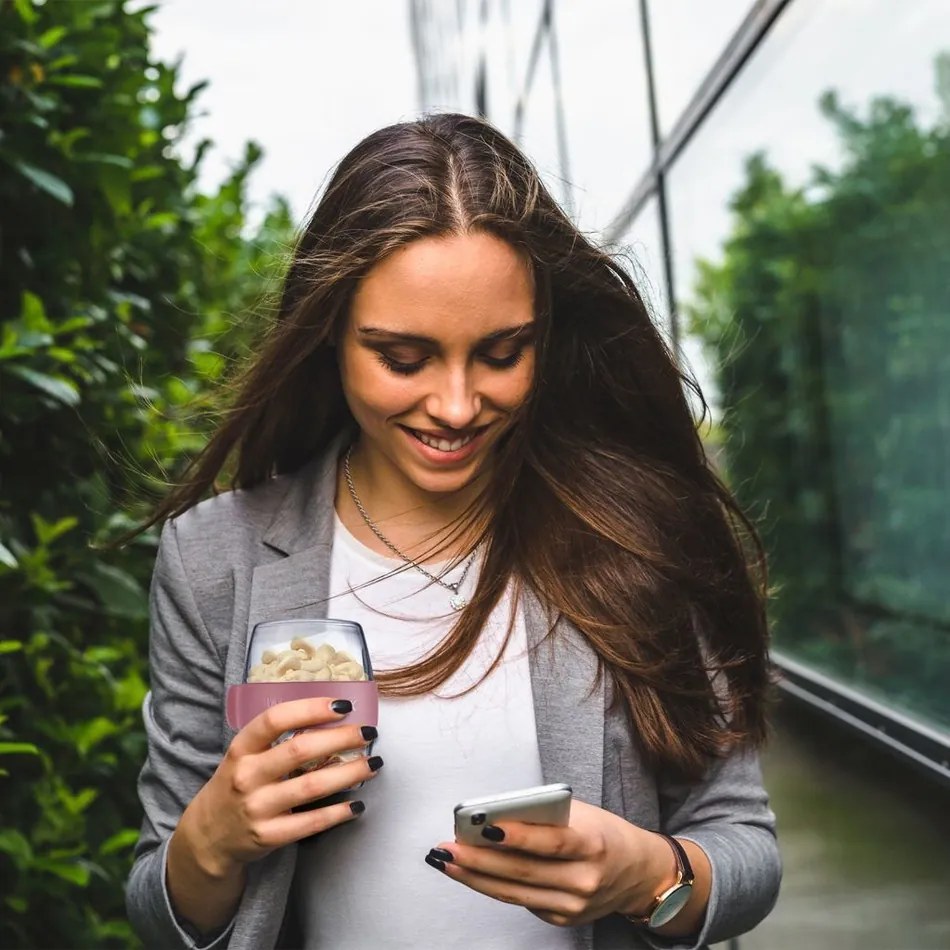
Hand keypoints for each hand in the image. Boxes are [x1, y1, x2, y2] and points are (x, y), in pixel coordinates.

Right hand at [179, 697, 382, 876]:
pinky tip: (357, 804)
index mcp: (242, 748)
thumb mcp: (246, 755)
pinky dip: (338, 813)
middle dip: (341, 738)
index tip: (342, 705)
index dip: (311, 708)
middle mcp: (247, 776)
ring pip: (312, 786)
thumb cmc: (238, 783)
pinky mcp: (268, 836)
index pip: (275, 719)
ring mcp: (257, 808)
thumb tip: (330, 715)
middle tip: (368, 732)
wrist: (208, 836)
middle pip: (300, 750)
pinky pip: (311, 822)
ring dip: (349, 773)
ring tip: (373, 763)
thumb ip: (277, 737)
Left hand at [426, 799, 672, 927]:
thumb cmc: (603, 832)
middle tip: (447, 846)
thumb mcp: (582, 814)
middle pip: (523, 871)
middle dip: (478, 859)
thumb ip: (544, 815)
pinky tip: (471, 873)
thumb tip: (494, 815)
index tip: (485, 825)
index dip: (518, 834)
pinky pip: (521, 901)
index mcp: (594, 845)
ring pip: (514, 892)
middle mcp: (585, 880)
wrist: (638, 872)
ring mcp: (574, 905)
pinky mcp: (562, 919)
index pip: (551, 841)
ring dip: (474, 876)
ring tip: (447, 860)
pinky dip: (493, 886)